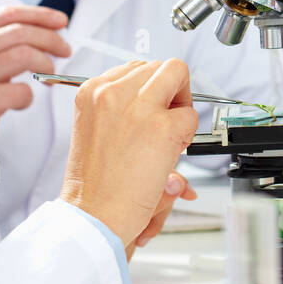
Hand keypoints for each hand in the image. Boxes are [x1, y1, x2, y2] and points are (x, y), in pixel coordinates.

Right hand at [0, 5, 72, 173]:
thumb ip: (0, 45)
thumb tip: (45, 31)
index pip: (7, 14)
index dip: (39, 15)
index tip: (61, 22)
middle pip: (20, 31)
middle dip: (51, 39)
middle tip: (65, 50)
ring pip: (24, 54)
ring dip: (46, 65)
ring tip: (48, 76)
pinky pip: (23, 90)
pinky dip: (30, 96)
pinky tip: (21, 102)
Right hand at [60, 59, 199, 247]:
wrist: (94, 216)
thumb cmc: (95, 183)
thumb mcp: (94, 128)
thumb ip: (119, 106)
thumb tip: (152, 92)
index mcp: (92, 91)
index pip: (136, 68)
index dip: (150, 89)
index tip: (151, 108)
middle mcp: (112, 93)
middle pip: (159, 67)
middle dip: (168, 91)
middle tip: (165, 120)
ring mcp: (138, 107)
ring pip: (178, 74)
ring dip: (179, 104)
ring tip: (166, 135)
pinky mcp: (162, 127)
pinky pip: (191, 114)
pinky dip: (188, 133)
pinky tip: (169, 153)